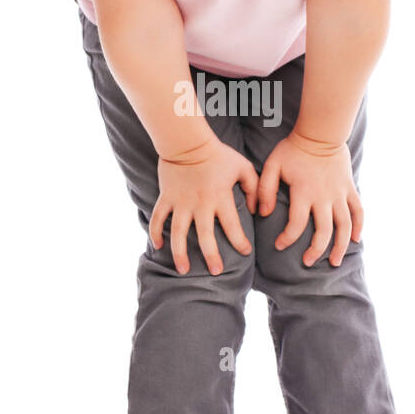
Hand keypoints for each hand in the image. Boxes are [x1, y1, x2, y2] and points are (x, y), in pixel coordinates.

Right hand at [150, 137, 258, 276]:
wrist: (187, 142)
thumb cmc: (218, 154)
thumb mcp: (243, 167)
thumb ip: (255, 188)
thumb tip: (258, 210)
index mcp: (220, 197)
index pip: (233, 225)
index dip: (240, 241)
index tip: (245, 252)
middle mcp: (200, 204)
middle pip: (205, 235)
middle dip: (211, 255)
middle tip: (216, 271)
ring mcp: (181, 202)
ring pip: (178, 232)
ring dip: (180, 253)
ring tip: (183, 270)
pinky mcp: (166, 198)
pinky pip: (157, 218)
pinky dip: (155, 232)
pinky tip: (158, 246)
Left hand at [256, 130, 362, 266]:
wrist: (321, 132)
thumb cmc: (293, 149)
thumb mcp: (272, 164)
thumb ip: (265, 189)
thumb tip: (264, 213)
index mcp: (303, 192)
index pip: (296, 224)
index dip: (287, 238)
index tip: (279, 245)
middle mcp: (324, 197)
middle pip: (324, 231)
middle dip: (316, 251)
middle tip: (307, 261)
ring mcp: (340, 194)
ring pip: (344, 227)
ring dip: (340, 246)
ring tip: (334, 262)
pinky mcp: (350, 189)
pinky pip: (358, 211)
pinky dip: (359, 226)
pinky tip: (355, 240)